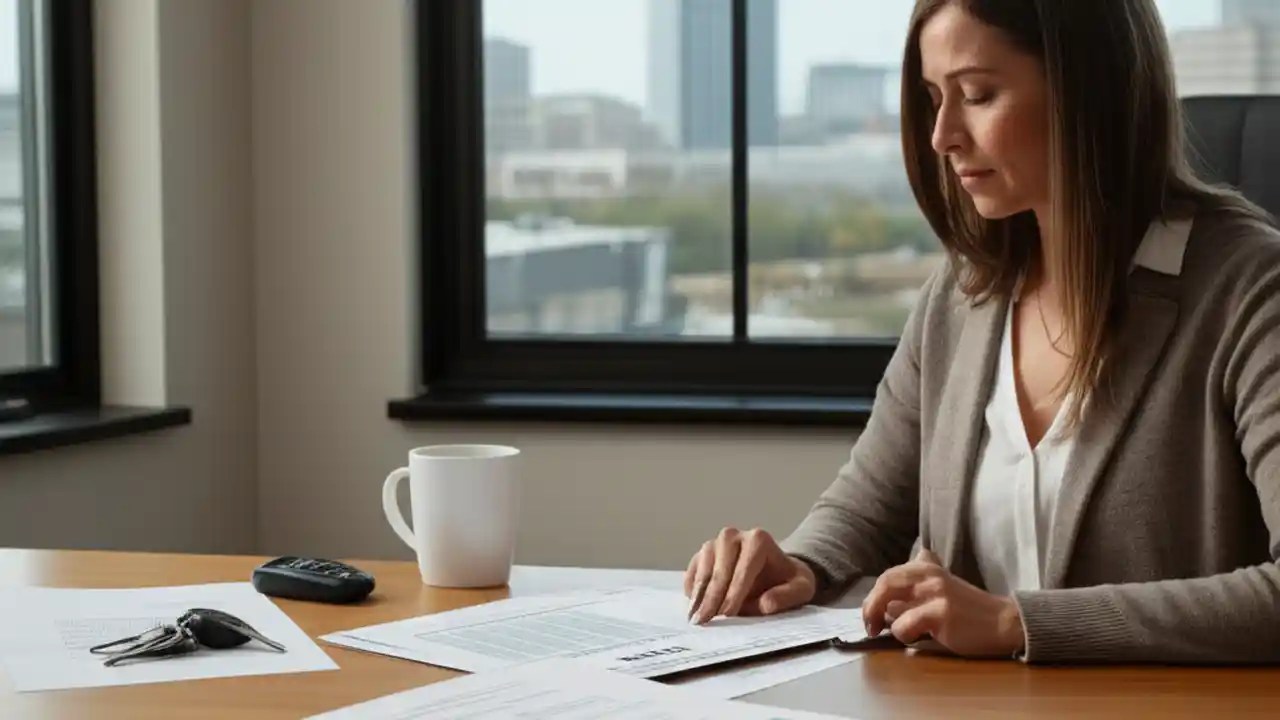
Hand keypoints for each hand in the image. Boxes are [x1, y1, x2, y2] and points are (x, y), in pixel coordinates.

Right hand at [683, 527, 817, 624]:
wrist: (776, 572)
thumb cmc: (787, 580)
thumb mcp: (800, 588)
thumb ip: (787, 595)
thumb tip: (765, 604)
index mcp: (759, 540)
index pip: (744, 568)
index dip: (735, 593)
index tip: (727, 614)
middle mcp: (735, 536)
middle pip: (720, 566)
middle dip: (712, 596)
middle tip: (705, 619)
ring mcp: (717, 543)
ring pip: (704, 565)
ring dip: (698, 592)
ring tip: (695, 616)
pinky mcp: (705, 553)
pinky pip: (694, 567)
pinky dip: (691, 585)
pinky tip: (692, 604)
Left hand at [861, 548, 1024, 657]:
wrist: (1003, 622)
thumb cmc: (968, 610)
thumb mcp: (941, 588)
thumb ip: (915, 588)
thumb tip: (884, 605)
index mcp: (926, 566)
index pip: (887, 576)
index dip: (874, 596)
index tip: (872, 615)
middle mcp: (928, 574)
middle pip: (884, 584)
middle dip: (871, 607)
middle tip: (871, 627)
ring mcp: (935, 591)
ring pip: (889, 604)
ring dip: (885, 623)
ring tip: (894, 634)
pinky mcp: (941, 612)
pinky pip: (905, 624)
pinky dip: (903, 634)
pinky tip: (916, 638)